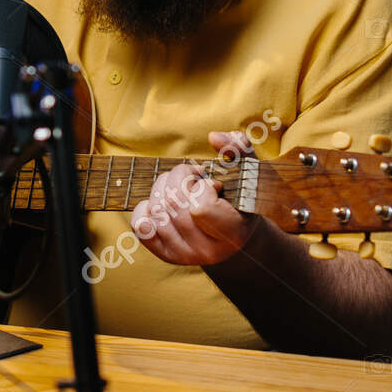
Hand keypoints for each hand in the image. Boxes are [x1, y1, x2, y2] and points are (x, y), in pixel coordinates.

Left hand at [130, 131, 262, 266]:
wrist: (236, 236)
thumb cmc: (243, 199)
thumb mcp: (249, 173)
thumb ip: (238, 149)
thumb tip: (214, 137)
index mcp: (232, 233)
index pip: (199, 209)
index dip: (201, 187)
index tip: (213, 183)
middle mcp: (207, 250)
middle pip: (174, 204)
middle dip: (179, 178)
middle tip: (192, 175)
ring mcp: (185, 255)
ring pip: (157, 211)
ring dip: (162, 188)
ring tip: (179, 185)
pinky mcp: (167, 254)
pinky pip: (141, 227)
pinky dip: (145, 208)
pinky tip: (160, 201)